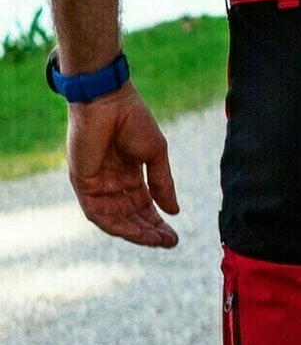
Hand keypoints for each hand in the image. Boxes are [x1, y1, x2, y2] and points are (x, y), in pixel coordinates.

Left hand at [66, 84, 179, 247]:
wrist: (107, 101)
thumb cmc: (133, 120)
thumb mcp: (156, 154)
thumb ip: (163, 183)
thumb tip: (174, 211)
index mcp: (129, 174)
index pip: (143, 205)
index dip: (158, 221)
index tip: (174, 235)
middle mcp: (111, 183)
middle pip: (130, 215)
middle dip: (149, 231)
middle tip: (169, 242)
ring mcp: (96, 185)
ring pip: (114, 219)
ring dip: (135, 232)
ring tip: (156, 241)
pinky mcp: (83, 184)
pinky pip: (98, 213)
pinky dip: (116, 224)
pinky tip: (135, 231)